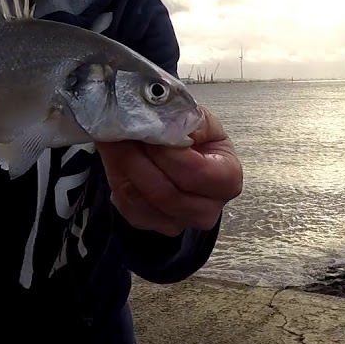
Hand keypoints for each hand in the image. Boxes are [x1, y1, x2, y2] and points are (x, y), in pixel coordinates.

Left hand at [96, 105, 241, 236]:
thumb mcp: (198, 120)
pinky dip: (118, 179)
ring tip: (117, 140)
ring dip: (123, 166)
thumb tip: (164, 122)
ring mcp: (178, 221)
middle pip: (166, 193)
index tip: (147, 130)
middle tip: (123, 133)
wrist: (177, 155)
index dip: (167, 152)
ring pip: (141, 200)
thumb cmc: (194, 138)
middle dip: (138, 159)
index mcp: (227, 179)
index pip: (195, 172)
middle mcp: (207, 209)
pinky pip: (126, 206)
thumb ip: (185, 119)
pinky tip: (118, 159)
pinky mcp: (150, 224)